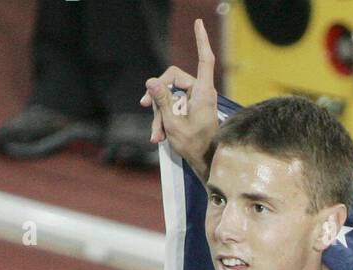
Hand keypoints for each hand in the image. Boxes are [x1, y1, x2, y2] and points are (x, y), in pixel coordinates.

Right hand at [139, 18, 218, 170]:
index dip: (201, 40)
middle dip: (157, 95)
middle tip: (145, 107)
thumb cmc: (196, 146)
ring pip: (170, 96)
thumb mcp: (174, 123)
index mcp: (203, 93)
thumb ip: (162, 101)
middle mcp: (200, 93)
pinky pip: (173, 107)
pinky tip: (159, 136)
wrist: (207, 164)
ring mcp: (195, 102)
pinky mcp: (191, 110)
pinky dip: (165, 120)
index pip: (204, 60)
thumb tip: (151, 80)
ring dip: (160, 115)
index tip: (199, 22)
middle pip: (173, 78)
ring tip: (157, 134)